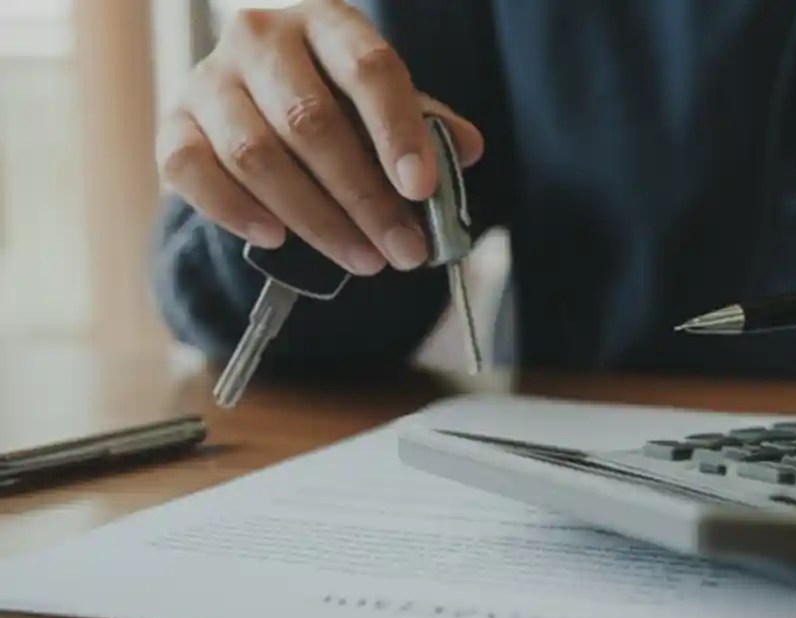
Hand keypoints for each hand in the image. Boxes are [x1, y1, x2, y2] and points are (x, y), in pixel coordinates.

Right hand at [154, 0, 483, 275]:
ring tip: (363, 260)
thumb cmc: (336, 102)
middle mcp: (261, 38)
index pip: (368, 69)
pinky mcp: (173, 124)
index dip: (398, 132)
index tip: (422, 190)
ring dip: (315, 219)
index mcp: (326, 22)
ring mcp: (209, 80)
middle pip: (310, 121)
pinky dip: (237, 212)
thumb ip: (426, 126)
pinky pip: (193, 173)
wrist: (255, 101)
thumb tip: (467, 150)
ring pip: (256, 155)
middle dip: (364, 198)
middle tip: (403, 251)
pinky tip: (280, 239)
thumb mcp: (385, 104)